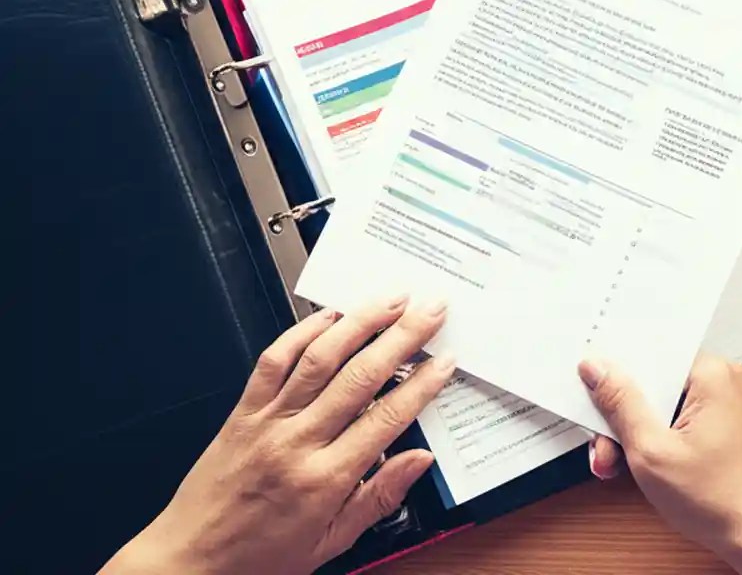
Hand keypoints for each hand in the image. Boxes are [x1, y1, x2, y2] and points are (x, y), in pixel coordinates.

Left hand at [102, 295, 454, 574]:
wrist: (189, 561)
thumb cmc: (258, 557)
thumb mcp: (332, 542)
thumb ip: (379, 498)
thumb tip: (419, 461)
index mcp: (323, 479)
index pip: (385, 419)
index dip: (421, 385)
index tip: (445, 362)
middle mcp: (295, 443)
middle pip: (359, 378)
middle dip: (401, 338)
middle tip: (430, 311)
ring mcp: (266, 421)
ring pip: (318, 359)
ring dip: (359, 323)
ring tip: (390, 299)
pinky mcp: (242, 411)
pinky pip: (272, 362)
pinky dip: (302, 332)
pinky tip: (329, 316)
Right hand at [580, 354, 741, 574]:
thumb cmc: (722, 499)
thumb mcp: (652, 451)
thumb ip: (620, 403)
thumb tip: (597, 369)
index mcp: (710, 373)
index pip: (646, 354)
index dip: (612, 375)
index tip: (590, 395)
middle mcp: (720, 378)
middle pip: (650, 382)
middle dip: (620, 416)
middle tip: (605, 447)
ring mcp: (721, 399)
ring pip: (658, 402)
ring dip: (633, 432)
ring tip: (619, 463)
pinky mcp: (719, 419)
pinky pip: (674, 415)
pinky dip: (654, 437)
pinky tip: (640, 461)